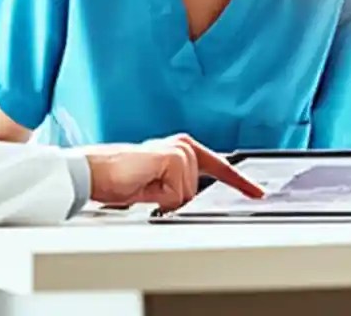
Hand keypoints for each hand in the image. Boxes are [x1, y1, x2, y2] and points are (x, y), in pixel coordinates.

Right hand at [84, 134, 264, 211]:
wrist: (93, 171)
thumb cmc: (118, 178)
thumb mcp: (157, 185)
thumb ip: (178, 188)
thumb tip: (189, 202)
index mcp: (183, 148)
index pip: (219, 167)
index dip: (240, 183)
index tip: (258, 193)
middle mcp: (185, 147)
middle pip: (197, 193)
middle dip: (172, 200)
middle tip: (146, 188)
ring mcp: (180, 152)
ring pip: (186, 198)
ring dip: (162, 200)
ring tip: (141, 185)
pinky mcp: (174, 160)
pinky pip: (174, 198)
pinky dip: (157, 199)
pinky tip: (142, 184)